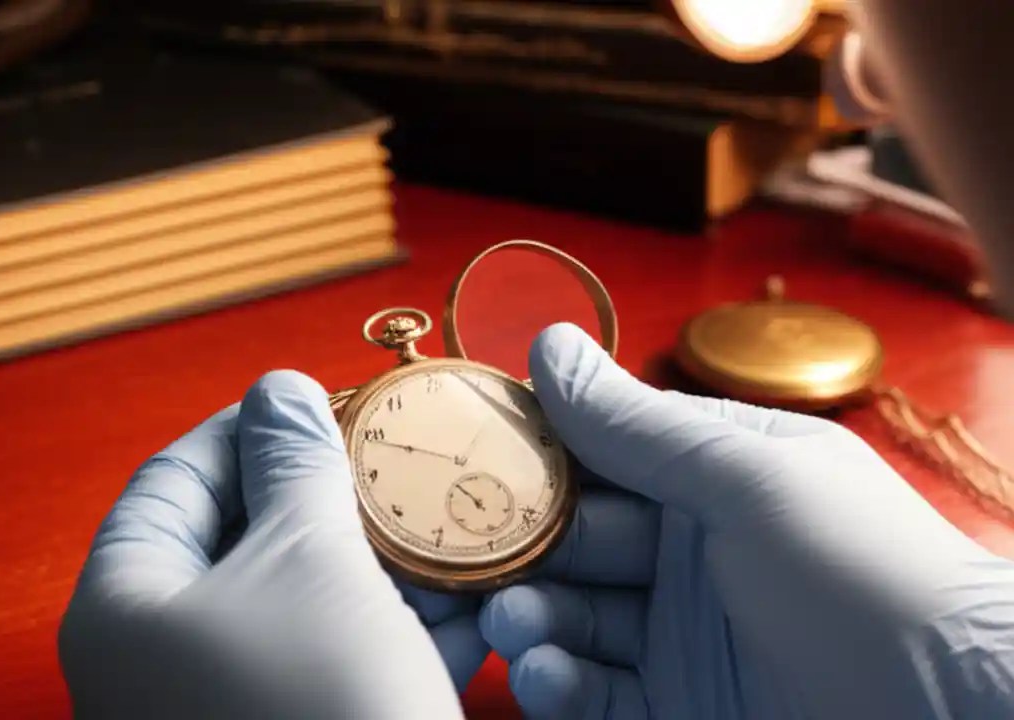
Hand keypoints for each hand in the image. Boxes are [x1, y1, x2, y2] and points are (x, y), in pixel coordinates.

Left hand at [58, 371, 488, 718]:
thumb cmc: (320, 709)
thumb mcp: (309, 563)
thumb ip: (292, 464)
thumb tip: (277, 390)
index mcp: (125, 606)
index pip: (173, 475)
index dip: (251, 426)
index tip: (324, 400)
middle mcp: (159, 659)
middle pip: (239, 537)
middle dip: (328, 493)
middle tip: (394, 458)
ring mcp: (222, 706)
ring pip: (301, 601)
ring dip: (376, 559)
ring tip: (442, 519)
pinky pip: (334, 660)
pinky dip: (393, 627)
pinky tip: (466, 602)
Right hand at [480, 324, 1013, 718]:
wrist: (953, 715)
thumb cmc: (871, 575)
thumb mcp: (751, 481)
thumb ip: (640, 425)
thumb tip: (549, 346)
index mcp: (710, 473)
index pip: (596, 450)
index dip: (527, 452)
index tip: (458, 457)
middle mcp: (687, 548)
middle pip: (569, 538)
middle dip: (513, 547)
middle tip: (459, 558)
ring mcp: (680, 632)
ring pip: (570, 615)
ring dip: (526, 617)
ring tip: (508, 624)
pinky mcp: (675, 705)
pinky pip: (593, 689)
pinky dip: (557, 682)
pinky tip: (542, 675)